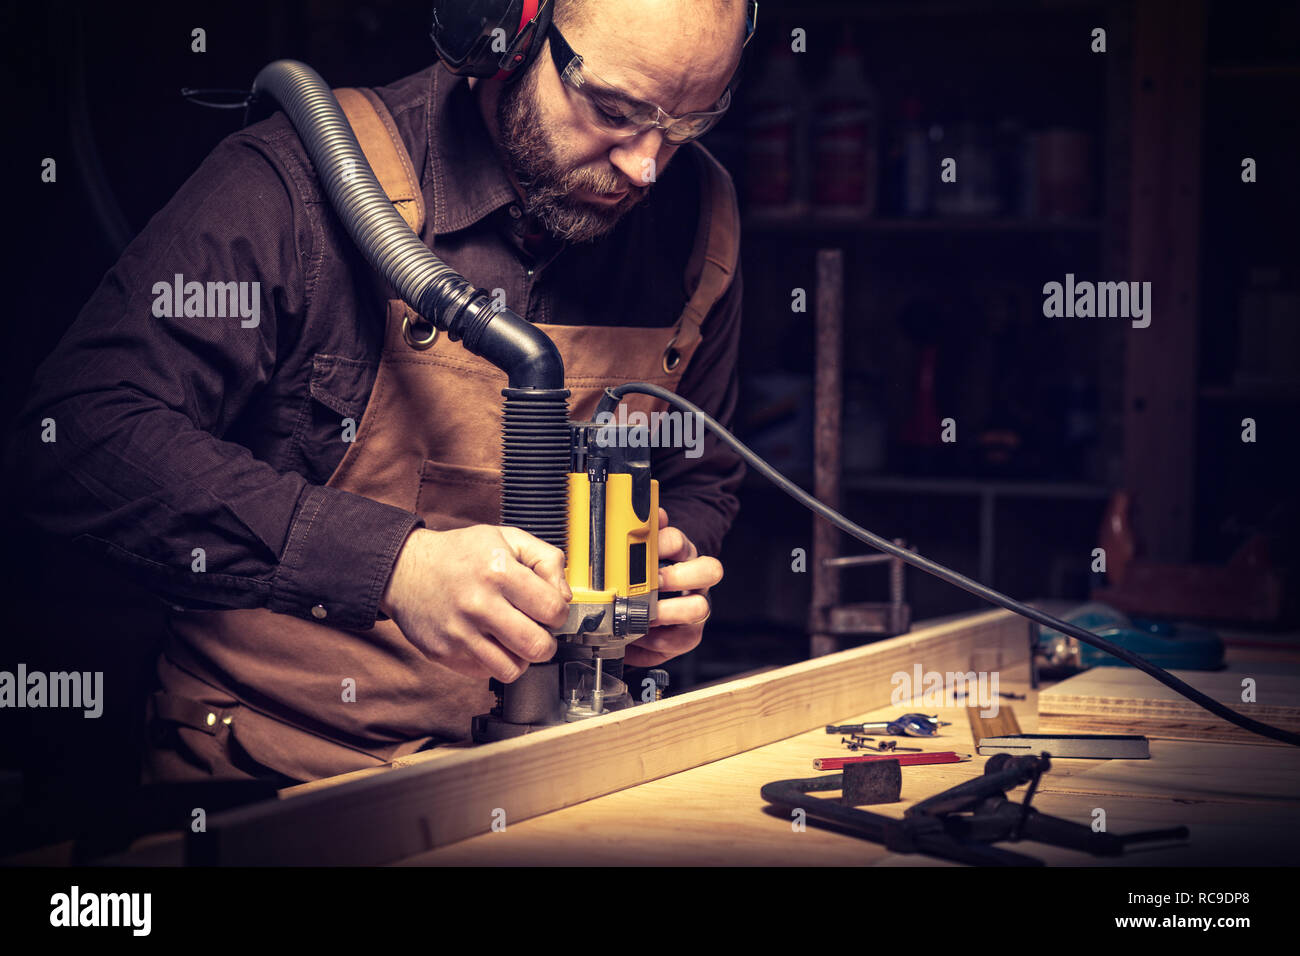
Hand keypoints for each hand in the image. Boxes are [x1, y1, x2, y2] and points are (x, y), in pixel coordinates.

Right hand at [379, 525, 571, 682]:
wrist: (405, 570)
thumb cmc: (460, 554)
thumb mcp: (507, 538)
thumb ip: (546, 560)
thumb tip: (565, 597)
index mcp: (498, 571)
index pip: (553, 609)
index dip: (558, 612)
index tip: (548, 609)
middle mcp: (479, 604)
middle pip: (538, 647)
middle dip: (546, 641)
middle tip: (536, 630)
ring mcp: (460, 633)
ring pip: (514, 669)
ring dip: (521, 657)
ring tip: (513, 639)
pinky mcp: (445, 653)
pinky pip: (485, 673)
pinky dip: (494, 661)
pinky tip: (488, 642)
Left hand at [625, 507, 722, 666]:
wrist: (644, 616)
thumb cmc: (643, 582)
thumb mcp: (640, 558)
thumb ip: (646, 534)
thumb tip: (656, 513)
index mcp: (681, 554)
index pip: (680, 541)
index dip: (666, 543)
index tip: (648, 548)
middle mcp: (695, 579)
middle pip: (710, 570)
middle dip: (680, 577)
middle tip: (655, 583)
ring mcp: (696, 608)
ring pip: (699, 607)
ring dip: (670, 612)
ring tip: (646, 615)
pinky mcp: (689, 636)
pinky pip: (681, 639)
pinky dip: (657, 639)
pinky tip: (639, 636)